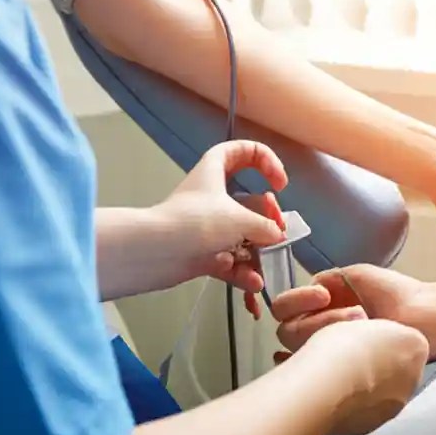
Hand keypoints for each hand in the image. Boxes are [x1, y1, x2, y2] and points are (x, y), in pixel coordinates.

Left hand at [153, 140, 287, 315]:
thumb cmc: (196, 222)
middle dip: (268, 219)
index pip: (244, 151)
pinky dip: (243, 272)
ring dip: (258, 253)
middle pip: (251, 202)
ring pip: (243, 235)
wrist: (155, 254)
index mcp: (216, 171)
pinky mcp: (203, 253)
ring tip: (265, 266)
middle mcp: (212, 196)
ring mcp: (208, 226)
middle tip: (276, 231)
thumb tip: (276, 236)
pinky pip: (231, 261)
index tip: (280, 185)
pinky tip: (254, 283)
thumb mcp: (240, 219)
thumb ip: (266, 227)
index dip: (267, 162)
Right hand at [272, 265, 435, 358]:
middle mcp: (321, 332)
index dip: (296, 302)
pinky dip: (318, 368)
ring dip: (330, 336)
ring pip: (305, 352)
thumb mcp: (359, 276)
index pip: (285, 309)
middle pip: (290, 332)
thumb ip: (329, 280)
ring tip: (365, 329)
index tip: (323, 297)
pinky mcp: (348, 376)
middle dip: (318, 322)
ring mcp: (333, 355)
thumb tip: (308, 292)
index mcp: (321, 308)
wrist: (432, 318)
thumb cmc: (399, 295)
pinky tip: (328, 365)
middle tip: (357, 316)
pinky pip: (321, 374)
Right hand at [288, 319, 428, 434]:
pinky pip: (368, 411)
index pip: (405, 338)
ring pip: (384, 392)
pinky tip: (336, 396)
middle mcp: (414, 377)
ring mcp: (396, 405)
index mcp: (415, 345)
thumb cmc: (338, 349)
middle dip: (379, 363)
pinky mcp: (376, 425)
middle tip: (350, 358)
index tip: (362, 337)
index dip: (381, 336)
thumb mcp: (356, 320)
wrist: (322, 388)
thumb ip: (372, 329)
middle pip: (399, 367)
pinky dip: (356, 405)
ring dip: (368, 386)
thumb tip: (364, 333)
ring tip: (339, 378)